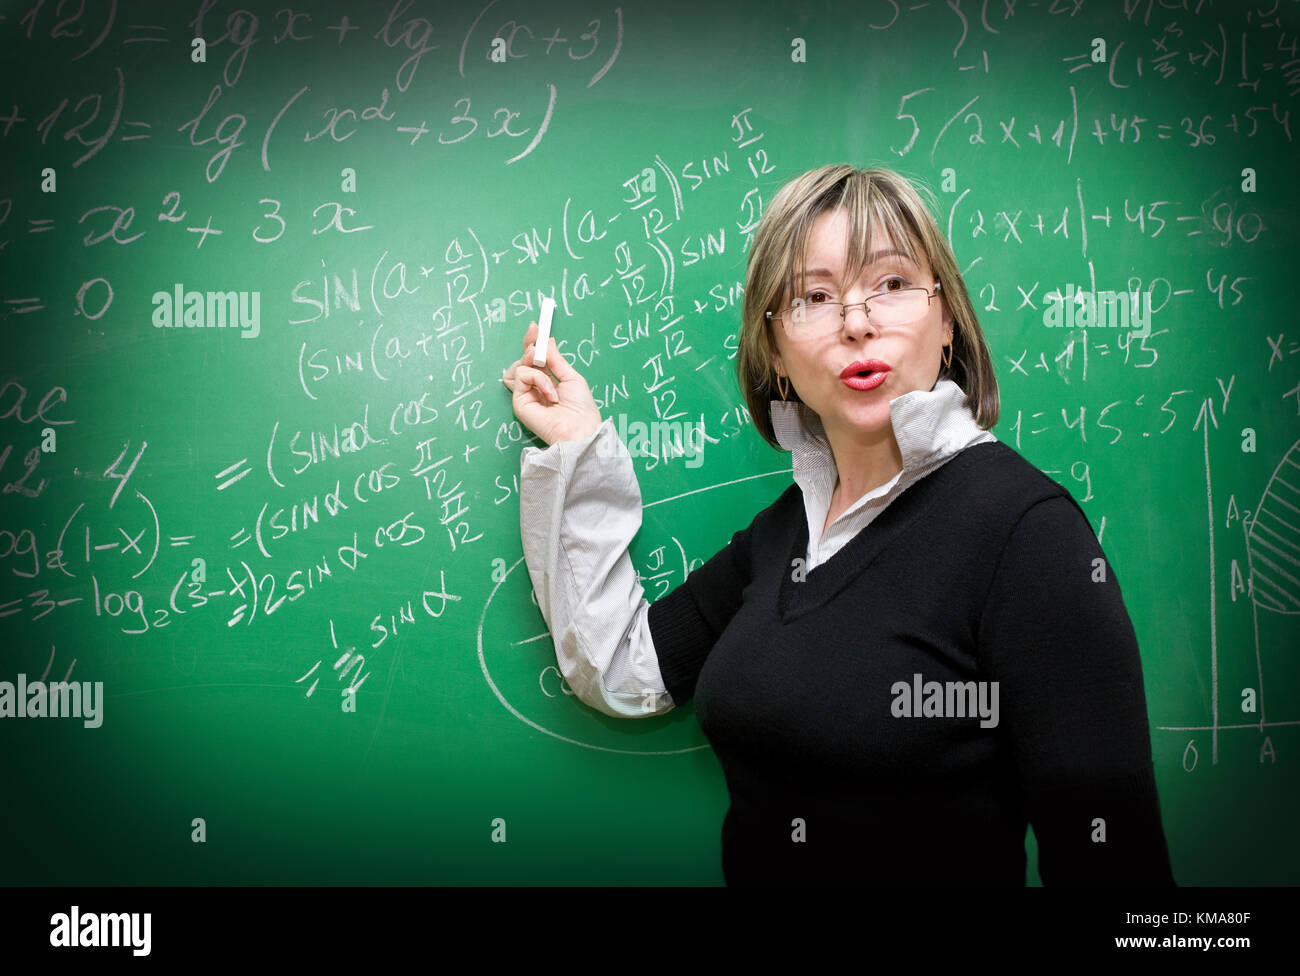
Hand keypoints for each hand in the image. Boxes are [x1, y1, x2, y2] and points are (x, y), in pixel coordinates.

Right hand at [502, 320, 602, 445]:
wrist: (580, 429)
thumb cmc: (581, 408)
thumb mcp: (571, 376)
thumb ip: (556, 359)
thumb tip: (547, 339)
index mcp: (548, 381)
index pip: (535, 359)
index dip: (533, 342)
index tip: (535, 327)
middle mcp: (535, 387)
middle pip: (522, 360)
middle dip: (529, 346)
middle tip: (537, 340)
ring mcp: (526, 395)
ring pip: (519, 366)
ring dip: (532, 362)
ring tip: (547, 371)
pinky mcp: (519, 402)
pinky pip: (522, 376)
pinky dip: (537, 379)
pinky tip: (550, 392)